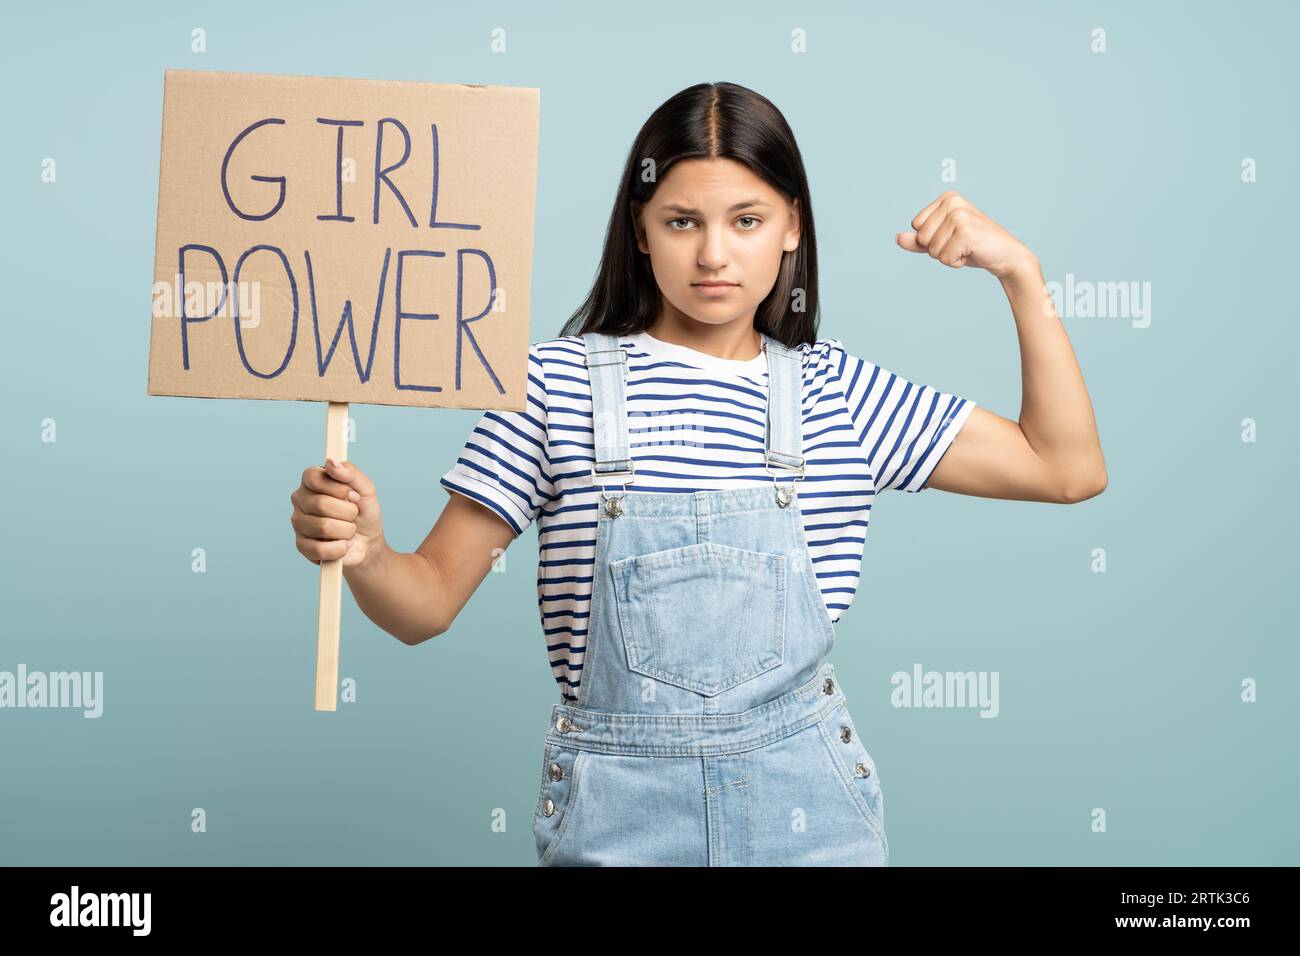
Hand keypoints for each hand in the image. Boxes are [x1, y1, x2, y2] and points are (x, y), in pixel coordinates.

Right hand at [290, 458, 385, 568]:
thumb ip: (350, 472)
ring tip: (349, 530)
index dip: (340, 489)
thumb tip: (330, 462)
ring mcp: (298, 523)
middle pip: (321, 504)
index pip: (313, 477)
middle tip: (353, 515)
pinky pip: (321, 549)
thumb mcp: (366, 489)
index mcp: (312, 481)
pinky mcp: (301, 546)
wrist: (369, 542)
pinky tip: (343, 544)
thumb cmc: (364, 513)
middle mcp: (300, 499)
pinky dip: (341, 548)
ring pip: (323, 527)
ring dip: (347, 531)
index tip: (353, 495)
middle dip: (348, 512)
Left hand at [895, 191, 1035, 278]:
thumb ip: (919, 241)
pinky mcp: (965, 232)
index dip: (931, 239)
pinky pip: (944, 258)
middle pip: (921, 238)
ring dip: (948, 256)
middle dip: (938, 249)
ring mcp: (959, 216)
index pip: (916, 226)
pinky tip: (972, 253)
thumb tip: (898, 238)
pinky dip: (956, 262)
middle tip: (961, 244)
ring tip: (967, 248)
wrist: (1006, 256)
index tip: (953, 237)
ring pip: (931, 250)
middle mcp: (953, 203)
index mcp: (946, 198)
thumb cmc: (973, 247)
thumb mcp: (943, 242)